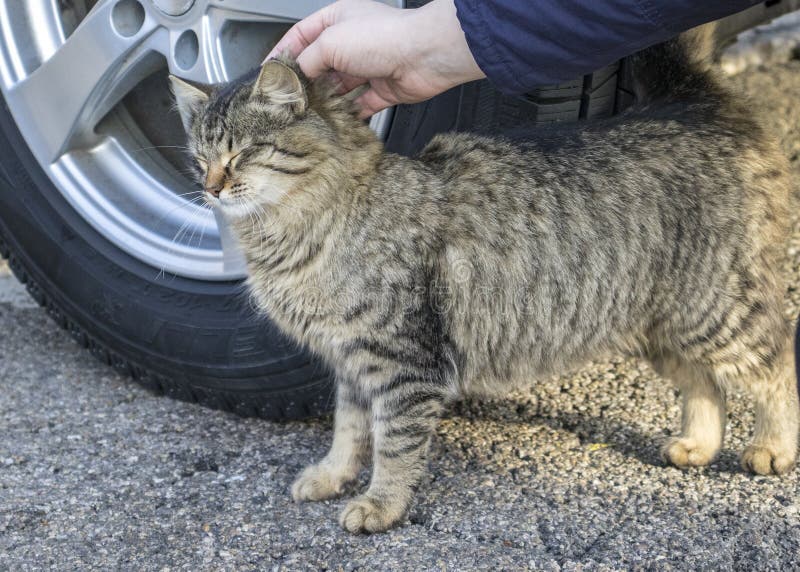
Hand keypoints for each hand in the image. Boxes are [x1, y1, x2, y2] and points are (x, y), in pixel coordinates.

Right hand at [267, 0, 484, 118]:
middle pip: (319, 64)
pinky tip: (334, 123)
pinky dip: (347, 115)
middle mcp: (352, 42)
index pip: (301, 36)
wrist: (425, 55)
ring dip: (324, 100)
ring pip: (338, 87)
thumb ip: (307, 60)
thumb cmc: (383, 37)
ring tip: (306, 115)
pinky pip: (359, 106)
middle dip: (304, 82)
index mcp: (337, 20)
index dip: (284, 53)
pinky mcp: (382, 90)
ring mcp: (368, 67)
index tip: (269, 73)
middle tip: (286, 100)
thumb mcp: (331, 42)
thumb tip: (293, 77)